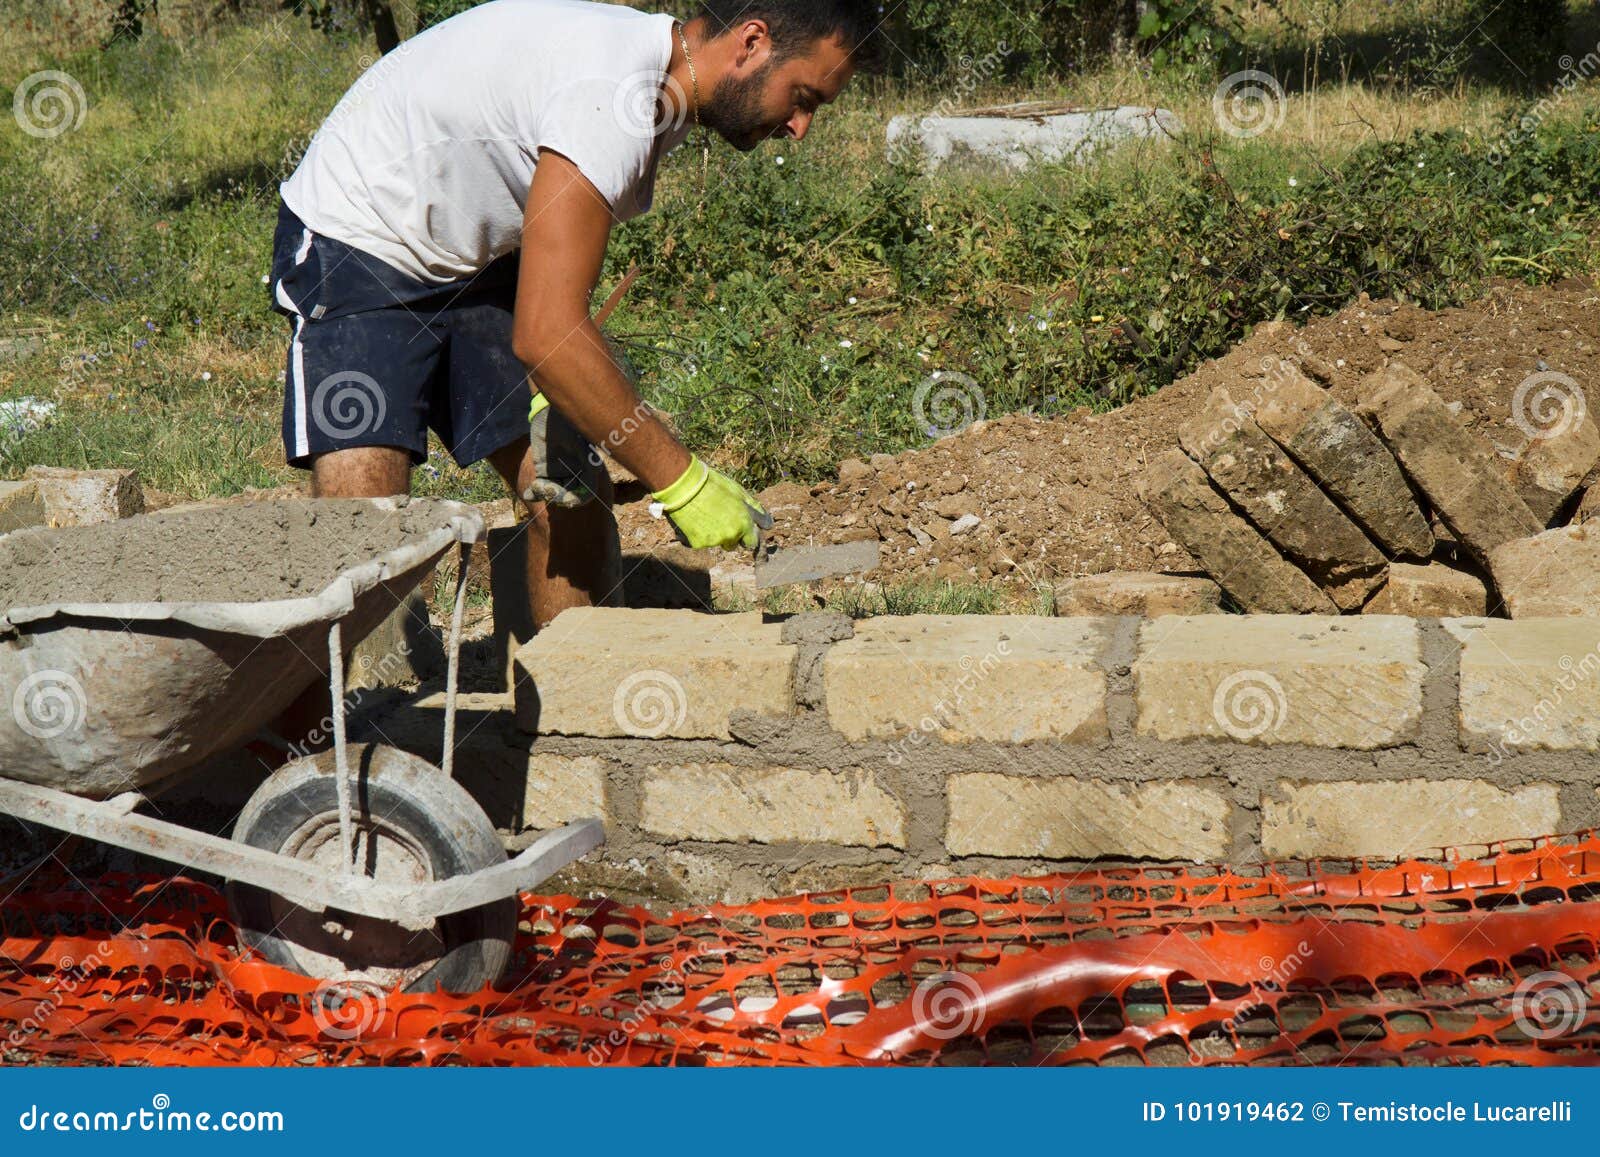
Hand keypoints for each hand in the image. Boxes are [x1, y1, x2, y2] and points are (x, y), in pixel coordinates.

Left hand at [524, 392, 599, 507]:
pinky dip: (534, 492)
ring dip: (545, 494)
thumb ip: (588, 461)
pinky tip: (529, 494)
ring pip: (554, 493)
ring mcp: (559, 473)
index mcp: (588, 470)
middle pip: (569, 496)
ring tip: (536, 486)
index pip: (586, 493)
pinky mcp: (544, 471)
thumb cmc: (569, 425)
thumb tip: (596, 477)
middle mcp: (575, 474)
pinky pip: (541, 486)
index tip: (566, 499)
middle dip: (559, 497)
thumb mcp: (580, 442)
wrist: (549, 414)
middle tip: (547, 489)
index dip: (577, 499)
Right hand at [652, 456, 772, 550]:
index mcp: (743, 524)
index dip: (747, 535)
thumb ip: (755, 510)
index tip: (742, 528)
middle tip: (720, 518)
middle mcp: (730, 536)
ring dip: (715, 534)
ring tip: (706, 514)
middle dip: (731, 536)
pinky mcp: (697, 543)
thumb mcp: (739, 492)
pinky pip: (701, 542)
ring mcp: (713, 541)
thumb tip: (768, 524)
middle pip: (734, 544)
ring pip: (717, 542)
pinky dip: (699, 534)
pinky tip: (695, 519)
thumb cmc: (713, 485)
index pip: (752, 542)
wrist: (684, 486)